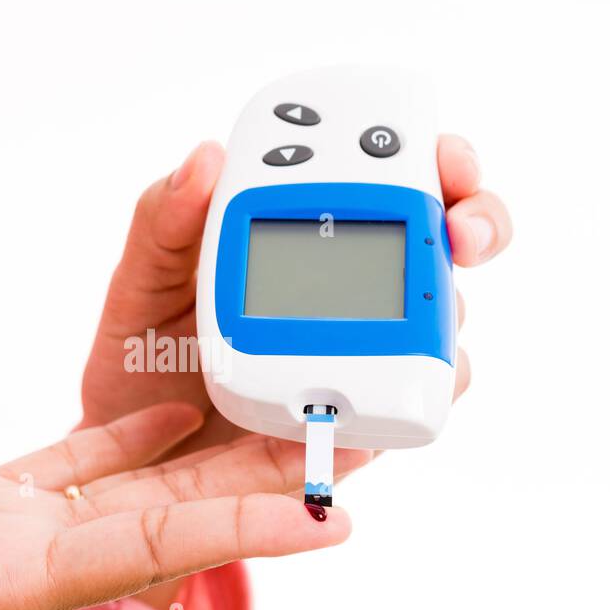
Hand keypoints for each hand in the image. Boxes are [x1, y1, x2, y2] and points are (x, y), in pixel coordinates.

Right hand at [0, 403, 367, 609]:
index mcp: (14, 588)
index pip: (151, 550)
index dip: (241, 530)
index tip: (325, 516)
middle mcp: (35, 558)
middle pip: (173, 510)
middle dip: (259, 477)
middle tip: (340, 438)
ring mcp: (11, 531)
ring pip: (135, 479)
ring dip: (211, 447)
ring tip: (280, 404)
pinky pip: (72, 461)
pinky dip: (126, 431)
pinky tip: (172, 402)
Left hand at [80, 136, 513, 440]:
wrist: (132, 456)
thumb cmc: (141, 356)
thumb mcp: (140, 282)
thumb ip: (164, 221)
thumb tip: (205, 157)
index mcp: (298, 230)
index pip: (381, 173)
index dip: (429, 153)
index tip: (439, 156)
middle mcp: (345, 282)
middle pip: (442, 239)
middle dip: (477, 221)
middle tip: (460, 233)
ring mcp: (361, 349)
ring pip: (443, 321)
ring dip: (450, 314)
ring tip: (429, 322)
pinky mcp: (358, 415)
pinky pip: (409, 404)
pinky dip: (415, 399)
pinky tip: (384, 398)